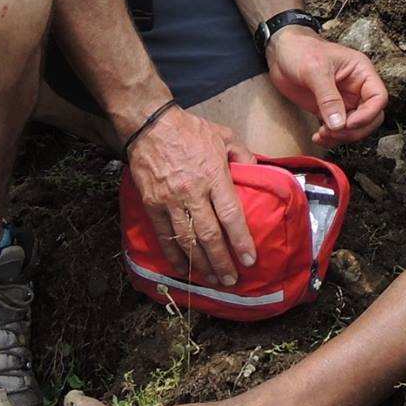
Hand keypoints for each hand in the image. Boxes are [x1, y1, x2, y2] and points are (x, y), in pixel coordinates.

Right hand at [126, 107, 257, 285]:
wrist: (150, 125)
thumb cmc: (190, 130)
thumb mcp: (224, 135)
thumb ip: (242, 154)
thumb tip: (256, 172)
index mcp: (213, 175)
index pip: (230, 214)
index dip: (240, 240)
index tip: (249, 259)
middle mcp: (192, 191)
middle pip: (209, 234)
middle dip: (222, 261)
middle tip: (232, 280)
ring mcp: (169, 200)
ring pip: (187, 240)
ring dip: (200, 264)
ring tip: (212, 279)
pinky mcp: (152, 204)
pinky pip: (164, 236)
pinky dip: (174, 255)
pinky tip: (184, 269)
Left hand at [266, 27, 388, 145]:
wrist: (280, 53)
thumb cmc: (300, 50)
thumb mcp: (315, 70)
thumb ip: (328, 98)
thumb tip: (339, 124)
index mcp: (361, 72)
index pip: (378, 98)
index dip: (368, 114)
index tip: (349, 123)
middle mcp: (357, 88)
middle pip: (371, 117)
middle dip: (354, 129)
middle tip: (333, 131)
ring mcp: (344, 100)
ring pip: (356, 127)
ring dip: (342, 136)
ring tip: (322, 134)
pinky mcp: (330, 110)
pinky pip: (338, 129)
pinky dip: (331, 137)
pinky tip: (318, 137)